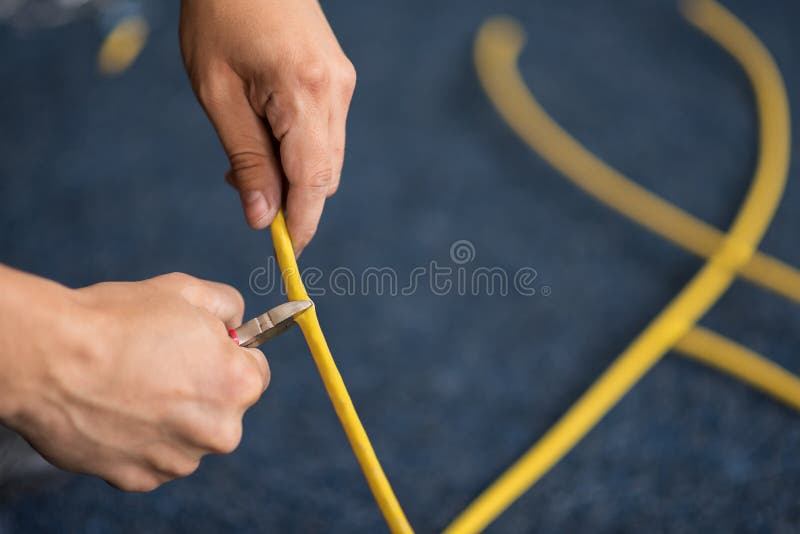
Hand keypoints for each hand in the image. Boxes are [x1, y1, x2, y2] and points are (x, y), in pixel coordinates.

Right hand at [2, 272, 268, 491]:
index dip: (227, 355)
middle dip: (201, 389)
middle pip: (223, 408)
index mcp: (239, 385)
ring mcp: (179, 460)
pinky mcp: (140, 479)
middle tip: (159, 365)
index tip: (201, 349)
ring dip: (171, 418)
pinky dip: (139, 440)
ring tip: (130, 387)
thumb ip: (228, 306)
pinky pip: (152, 457)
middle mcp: (220, 431)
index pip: (254, 372)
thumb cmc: (120, 321)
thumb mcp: (187, 292)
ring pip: (188, 436)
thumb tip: (237, 321)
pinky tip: (114, 412)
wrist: (51, 359)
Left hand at [180, 0, 356, 255]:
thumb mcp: (218, 93)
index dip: (303, 224)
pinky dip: (301, 151)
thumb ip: (246, 159)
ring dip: (295, 176)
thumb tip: (263, 219)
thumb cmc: (220, 18)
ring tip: (248, 161)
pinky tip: (266, 135)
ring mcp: (343, 86)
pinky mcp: (339, 80)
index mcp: (306, 94)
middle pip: (326, 176)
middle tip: (246, 195)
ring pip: (328, 158)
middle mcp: (336, 93)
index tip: (287, 253)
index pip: (313, 182)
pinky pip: (326, 135)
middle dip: (293, 201)